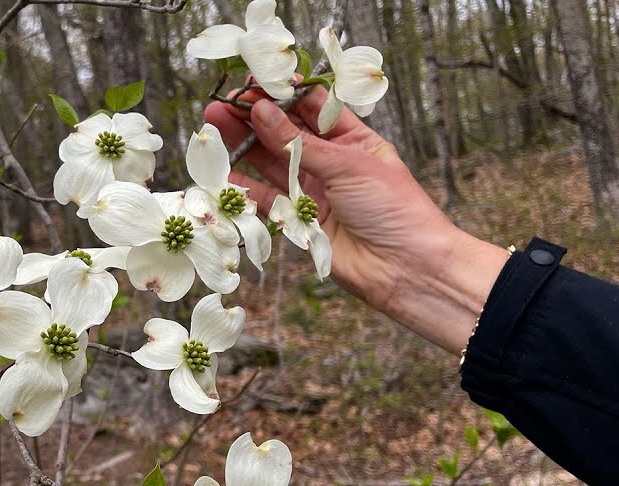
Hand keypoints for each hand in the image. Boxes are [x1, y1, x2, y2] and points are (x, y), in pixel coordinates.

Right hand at [204, 86, 508, 352]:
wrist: (405, 267)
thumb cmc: (393, 208)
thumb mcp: (347, 164)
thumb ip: (298, 143)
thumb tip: (262, 111)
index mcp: (354, 140)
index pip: (313, 107)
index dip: (282, 94)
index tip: (252, 85)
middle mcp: (332, 163)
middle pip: (285, 134)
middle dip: (254, 118)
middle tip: (221, 107)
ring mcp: (315, 192)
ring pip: (271, 164)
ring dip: (243, 146)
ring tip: (213, 129)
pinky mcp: (301, 222)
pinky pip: (267, 200)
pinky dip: (245, 187)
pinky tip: (222, 171)